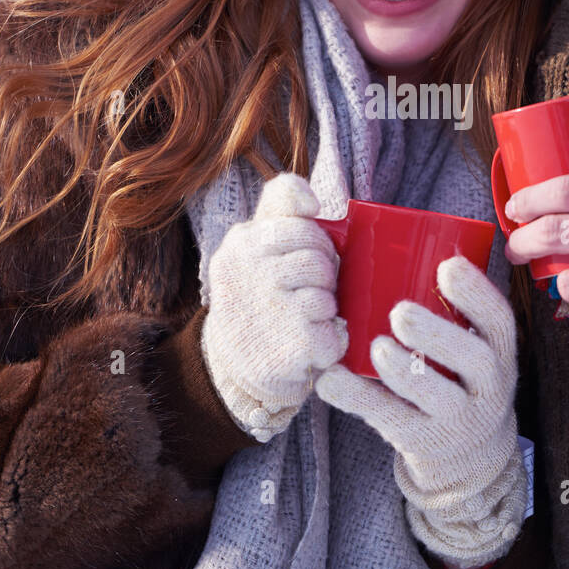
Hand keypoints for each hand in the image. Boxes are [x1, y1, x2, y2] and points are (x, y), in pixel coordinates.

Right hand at [201, 173, 347, 440]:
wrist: (232, 369)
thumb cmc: (258, 296)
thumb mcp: (256, 246)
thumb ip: (282, 208)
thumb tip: (312, 199)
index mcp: (243, 242)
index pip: (299, 218)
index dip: (316, 239)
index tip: (310, 256)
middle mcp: (249, 269)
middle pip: (320, 256)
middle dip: (325, 276)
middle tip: (307, 294)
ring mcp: (270, 306)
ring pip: (328, 293)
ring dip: (326, 309)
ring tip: (304, 321)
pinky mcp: (293, 345)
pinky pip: (336, 331)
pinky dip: (332, 342)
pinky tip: (310, 345)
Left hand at [315, 254, 527, 568]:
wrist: (469, 453)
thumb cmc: (457, 374)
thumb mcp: (471, 344)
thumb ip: (448, 308)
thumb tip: (389, 240)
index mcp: (499, 350)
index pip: (499, 320)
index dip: (477, 293)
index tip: (447, 266)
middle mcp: (488, 387)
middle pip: (474, 360)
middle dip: (438, 335)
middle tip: (401, 312)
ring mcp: (457, 420)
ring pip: (437, 397)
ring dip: (404, 370)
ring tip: (378, 347)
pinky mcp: (422, 441)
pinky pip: (390, 420)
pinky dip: (357, 399)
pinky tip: (330, 379)